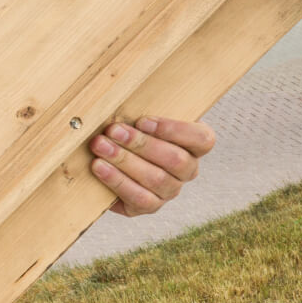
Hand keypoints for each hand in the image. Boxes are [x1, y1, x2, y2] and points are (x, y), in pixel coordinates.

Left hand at [89, 116, 215, 215]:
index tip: (141, 120)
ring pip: (155, 178)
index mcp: (194, 146)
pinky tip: (99, 167)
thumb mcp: (139, 118)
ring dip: (124, 160)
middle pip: (174, 159)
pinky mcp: (150, 206)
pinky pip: (139, 197)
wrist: (110, 163)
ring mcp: (170, 190)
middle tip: (112, 131)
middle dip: (140, 143)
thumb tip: (119, 96)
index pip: (202, 139)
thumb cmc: (129, 132)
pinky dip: (116, 180)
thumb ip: (140, 111)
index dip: (173, 130)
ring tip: (100, 146)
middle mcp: (187, 170)